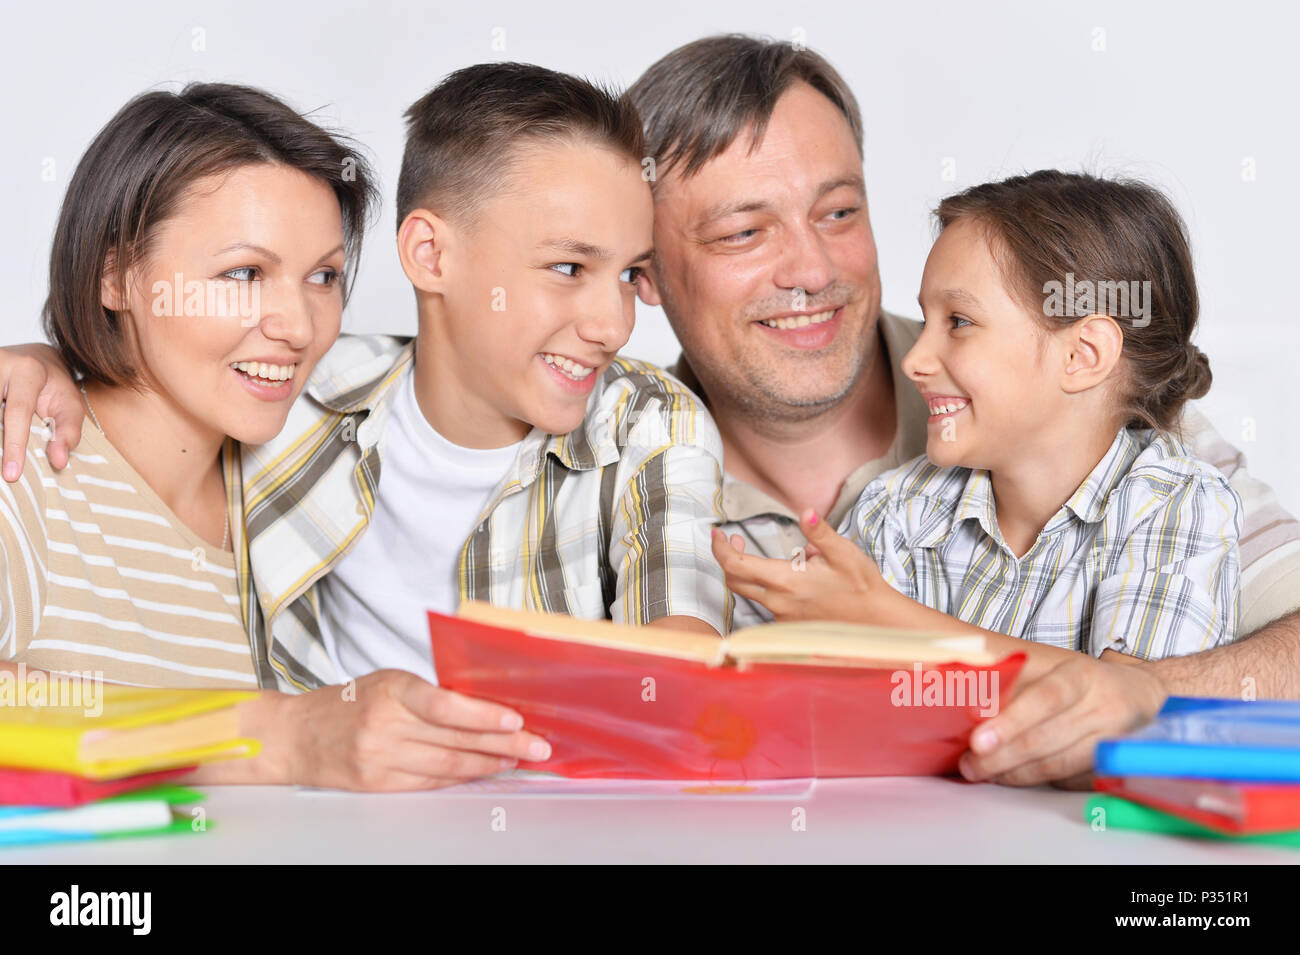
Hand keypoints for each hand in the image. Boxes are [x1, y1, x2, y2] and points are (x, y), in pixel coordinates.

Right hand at [0, 344, 82, 480]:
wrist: (36, 361)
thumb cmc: (56, 387)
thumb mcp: (71, 406)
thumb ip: (68, 432)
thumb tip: (58, 462)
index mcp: (27, 371)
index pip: (17, 411)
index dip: (14, 445)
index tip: (12, 474)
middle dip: (1, 444)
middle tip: (9, 472)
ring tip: (4, 460)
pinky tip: (1, 446)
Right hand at [199, 669, 551, 790]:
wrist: (294, 736)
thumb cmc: (347, 703)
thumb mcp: (386, 681)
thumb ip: (429, 694)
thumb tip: (486, 704)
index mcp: (390, 690)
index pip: (443, 705)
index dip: (482, 715)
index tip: (516, 719)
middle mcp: (385, 726)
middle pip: (455, 739)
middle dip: (503, 743)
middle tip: (539, 746)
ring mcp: (381, 759)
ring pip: (448, 765)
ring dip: (489, 763)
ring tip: (520, 758)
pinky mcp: (379, 784)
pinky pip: (430, 782)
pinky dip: (462, 777)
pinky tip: (485, 771)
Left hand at [710, 508, 891, 622]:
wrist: (875, 623)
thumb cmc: (861, 586)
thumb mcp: (843, 553)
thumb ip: (820, 532)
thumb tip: (806, 511)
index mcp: (785, 581)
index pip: (736, 565)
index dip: (720, 548)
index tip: (716, 533)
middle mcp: (777, 602)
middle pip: (735, 581)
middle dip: (728, 558)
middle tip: (735, 540)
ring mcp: (782, 616)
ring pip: (751, 594)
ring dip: (751, 573)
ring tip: (778, 557)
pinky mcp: (789, 625)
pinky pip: (768, 604)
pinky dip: (770, 587)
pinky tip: (795, 579)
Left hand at [958, 653, 1167, 786]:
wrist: (1147, 697)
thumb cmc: (1089, 683)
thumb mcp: (1059, 669)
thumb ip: (1018, 684)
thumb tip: (973, 708)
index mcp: (1082, 676)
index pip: (1045, 698)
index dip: (1011, 721)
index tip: (978, 740)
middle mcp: (1103, 707)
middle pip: (1045, 739)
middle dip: (1000, 756)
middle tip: (969, 764)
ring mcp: (1113, 740)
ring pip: (1055, 765)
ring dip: (1013, 773)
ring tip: (983, 772)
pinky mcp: (1115, 766)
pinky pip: (1067, 780)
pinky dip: (1036, 781)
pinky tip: (1012, 776)